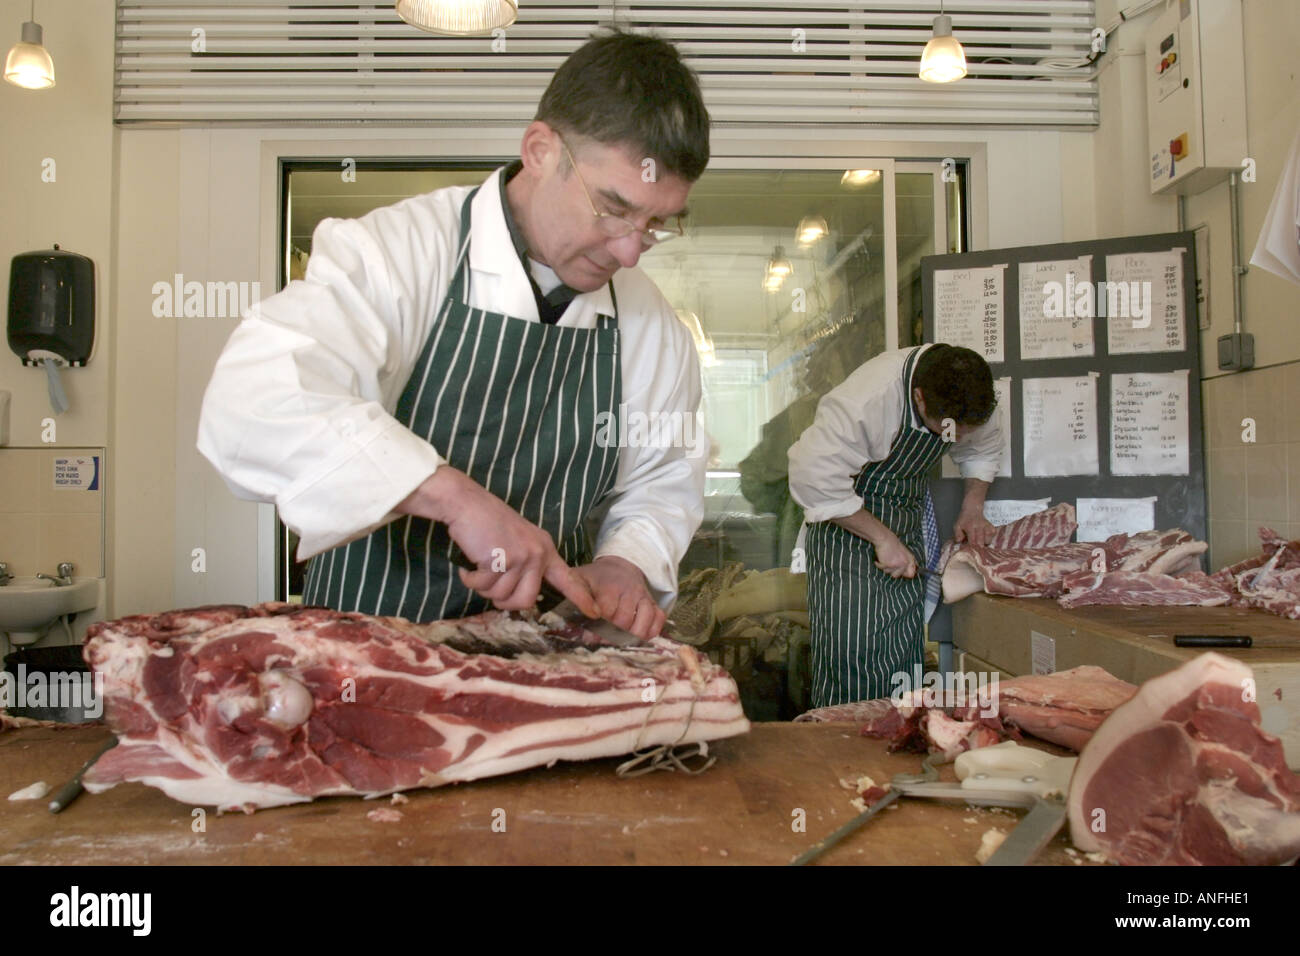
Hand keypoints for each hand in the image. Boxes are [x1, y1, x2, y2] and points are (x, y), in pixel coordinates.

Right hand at [396, 467, 599, 616]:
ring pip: (501, 596)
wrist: (466, 503)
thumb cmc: (486, 523)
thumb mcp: (517, 542)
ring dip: (483, 588)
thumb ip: (526, 566)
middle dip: (503, 602)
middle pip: (525, 601)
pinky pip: (483, 587)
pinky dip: (470, 580)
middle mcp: (537, 554)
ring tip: (478, 567)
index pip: (568, 578)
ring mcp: (521, 557)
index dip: (580, 597)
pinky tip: (468, 566)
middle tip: (489, 586)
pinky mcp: (501, 560)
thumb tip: (524, 598)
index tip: (594, 612)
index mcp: (545, 549)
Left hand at [574, 555, 665, 640]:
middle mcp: (628, 590)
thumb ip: (575, 595)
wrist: (617, 568)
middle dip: (613, 633)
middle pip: (624, 620)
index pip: (607, 612)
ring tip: (622, 640)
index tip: (590, 635)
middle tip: (604, 638)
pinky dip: (651, 629)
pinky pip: (658, 617)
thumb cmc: (594, 579)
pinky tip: (640, 635)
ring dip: (633, 634)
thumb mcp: (577, 580)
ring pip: (644, 619)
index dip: (597, 628)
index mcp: (608, 587)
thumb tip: (585, 619)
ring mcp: (642, 595)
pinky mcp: (652, 601)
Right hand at [872, 532, 918, 578]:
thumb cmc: (893, 543)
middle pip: (897, 575)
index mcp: (910, 560)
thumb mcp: (905, 552)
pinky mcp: (888, 564)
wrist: (885, 539)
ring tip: (885, 557)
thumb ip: (907, 562)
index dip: (904, 573)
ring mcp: (897, 564)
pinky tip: (880, 557)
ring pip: (888, 572)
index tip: (898, 570)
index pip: (911, 574)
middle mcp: (905, 563)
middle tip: (890, 562)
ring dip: (885, 566)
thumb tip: (910, 572)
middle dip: (891, 570)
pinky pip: (881, 568)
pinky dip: (879, 564)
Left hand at [953, 510, 994, 546]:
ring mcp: (986, 526)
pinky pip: (993, 535)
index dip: (972, 547)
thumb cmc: (964, 520)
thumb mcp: (957, 525)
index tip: (970, 550)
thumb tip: (959, 541)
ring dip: (985, 543)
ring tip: (981, 543)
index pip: (972, 540)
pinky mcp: (991, 526)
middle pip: (981, 540)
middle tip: (977, 550)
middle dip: (979, 547)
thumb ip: (957, 534)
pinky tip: (986, 538)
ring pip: (988, 539)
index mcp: (970, 526)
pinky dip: (990, 538)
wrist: (972, 509)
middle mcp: (979, 526)